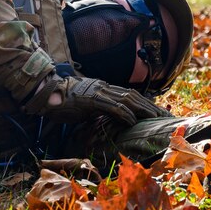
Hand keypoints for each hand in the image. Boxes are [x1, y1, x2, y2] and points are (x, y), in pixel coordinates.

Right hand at [25, 75, 168, 124]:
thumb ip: (97, 110)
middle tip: (165, 117)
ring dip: (144, 109)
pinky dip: (124, 114)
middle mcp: (104, 88)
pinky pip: (111, 106)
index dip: (146, 104)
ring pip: (127, 100)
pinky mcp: (90, 100)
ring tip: (156, 118)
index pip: (130, 96)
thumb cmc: (62, 101)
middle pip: (134, 97)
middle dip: (151, 107)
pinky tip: (133, 121)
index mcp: (104, 89)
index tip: (158, 113)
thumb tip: (108, 120)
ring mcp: (98, 92)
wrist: (45, 92)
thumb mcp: (85, 106)